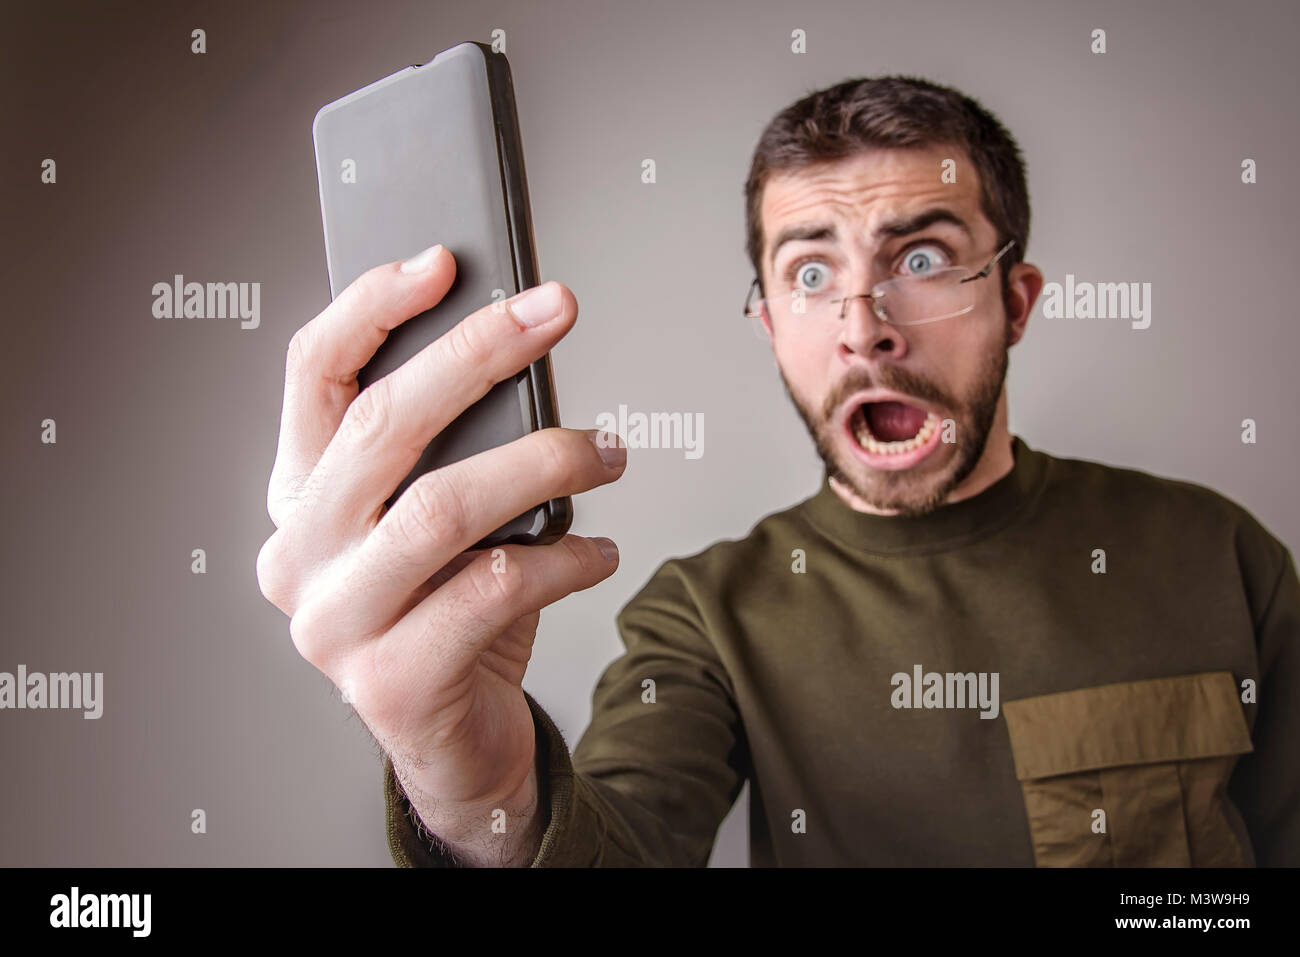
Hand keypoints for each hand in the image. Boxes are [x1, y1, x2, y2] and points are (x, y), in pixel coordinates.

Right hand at [256, 245, 624, 850]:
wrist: (454, 739)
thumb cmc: (450, 612)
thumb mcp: (432, 521)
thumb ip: (444, 451)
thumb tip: (516, 345)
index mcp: (297, 496)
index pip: (311, 375)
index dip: (371, 307)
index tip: (443, 262)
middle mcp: (296, 555)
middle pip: (383, 425)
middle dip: (479, 352)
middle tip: (555, 310)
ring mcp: (334, 623)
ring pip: (444, 507)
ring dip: (545, 462)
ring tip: (607, 452)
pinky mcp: (391, 681)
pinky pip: (494, 589)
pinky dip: (564, 558)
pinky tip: (599, 548)